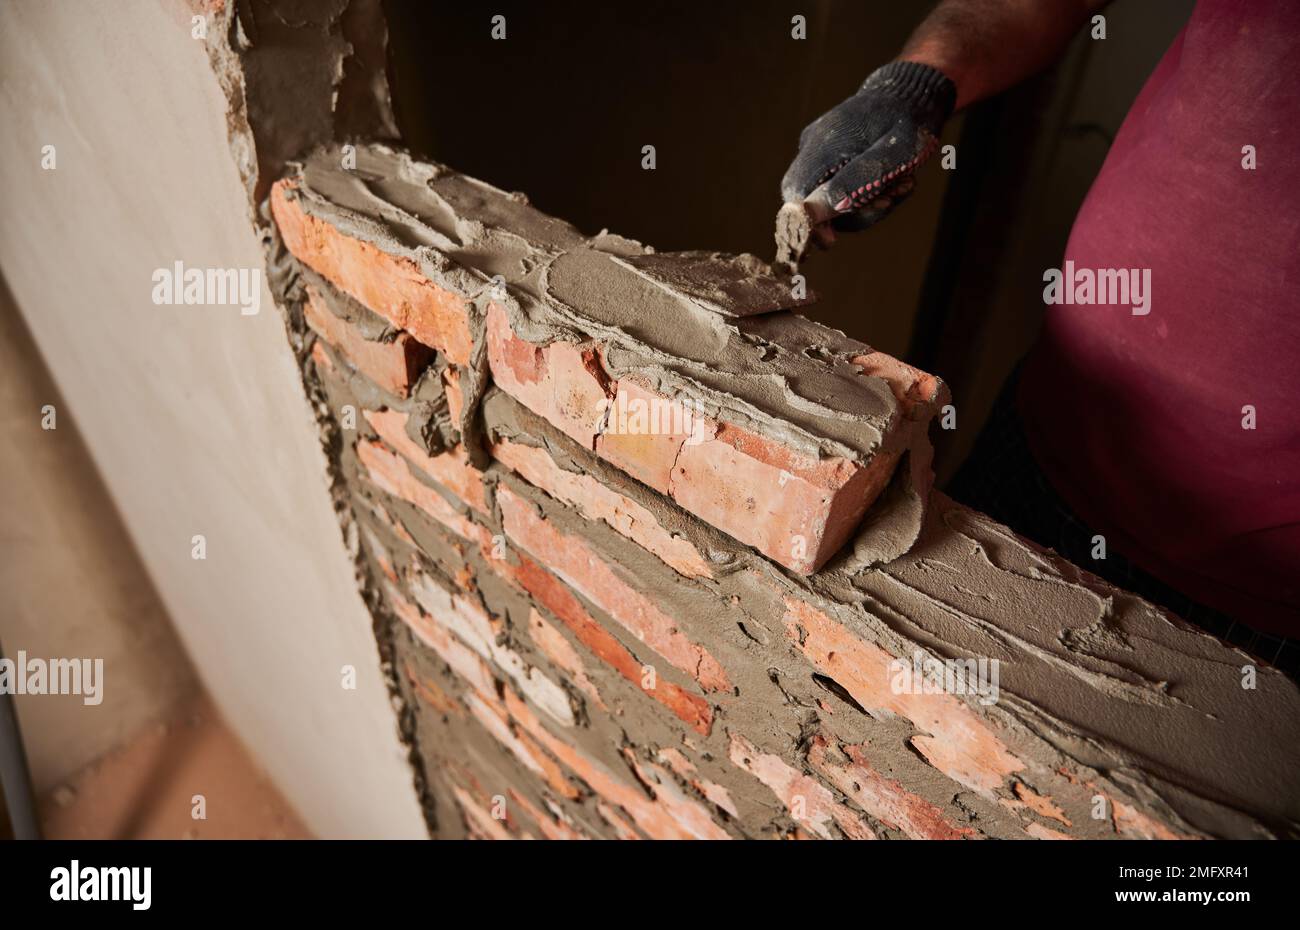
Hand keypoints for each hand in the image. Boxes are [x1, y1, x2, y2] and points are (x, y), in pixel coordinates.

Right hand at [781, 61, 955, 231]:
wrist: (912, 91)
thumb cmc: (907, 121)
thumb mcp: (893, 154)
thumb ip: (854, 182)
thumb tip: (815, 214)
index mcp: (823, 144)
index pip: (796, 194)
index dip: (808, 222)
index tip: (831, 242)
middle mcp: (813, 146)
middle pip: (811, 199)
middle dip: (849, 212)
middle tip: (889, 200)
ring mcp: (820, 149)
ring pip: (829, 196)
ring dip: (866, 204)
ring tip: (902, 185)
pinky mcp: (830, 155)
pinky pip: (840, 186)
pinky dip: (867, 193)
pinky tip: (894, 181)